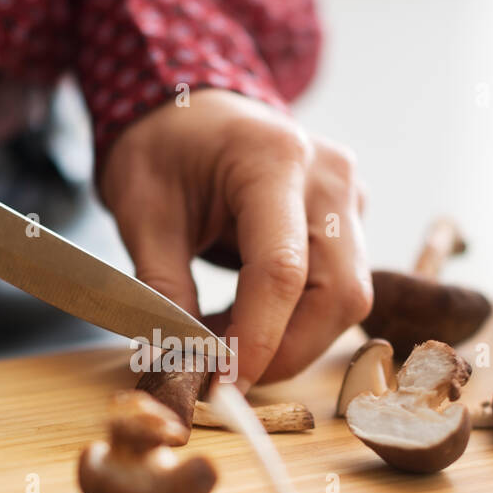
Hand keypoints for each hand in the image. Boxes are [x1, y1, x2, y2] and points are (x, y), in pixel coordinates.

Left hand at [100, 89, 370, 390]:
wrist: (192, 108)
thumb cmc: (163, 148)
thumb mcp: (141, 212)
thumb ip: (161, 287)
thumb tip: (180, 359)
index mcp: (274, 159)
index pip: (282, 269)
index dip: (258, 338)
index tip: (225, 383)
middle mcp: (329, 177)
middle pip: (337, 293)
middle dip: (284, 350)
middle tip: (225, 374)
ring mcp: (350, 198)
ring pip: (348, 299)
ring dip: (291, 339)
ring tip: (228, 338)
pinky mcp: (351, 222)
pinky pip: (339, 289)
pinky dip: (296, 320)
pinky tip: (248, 317)